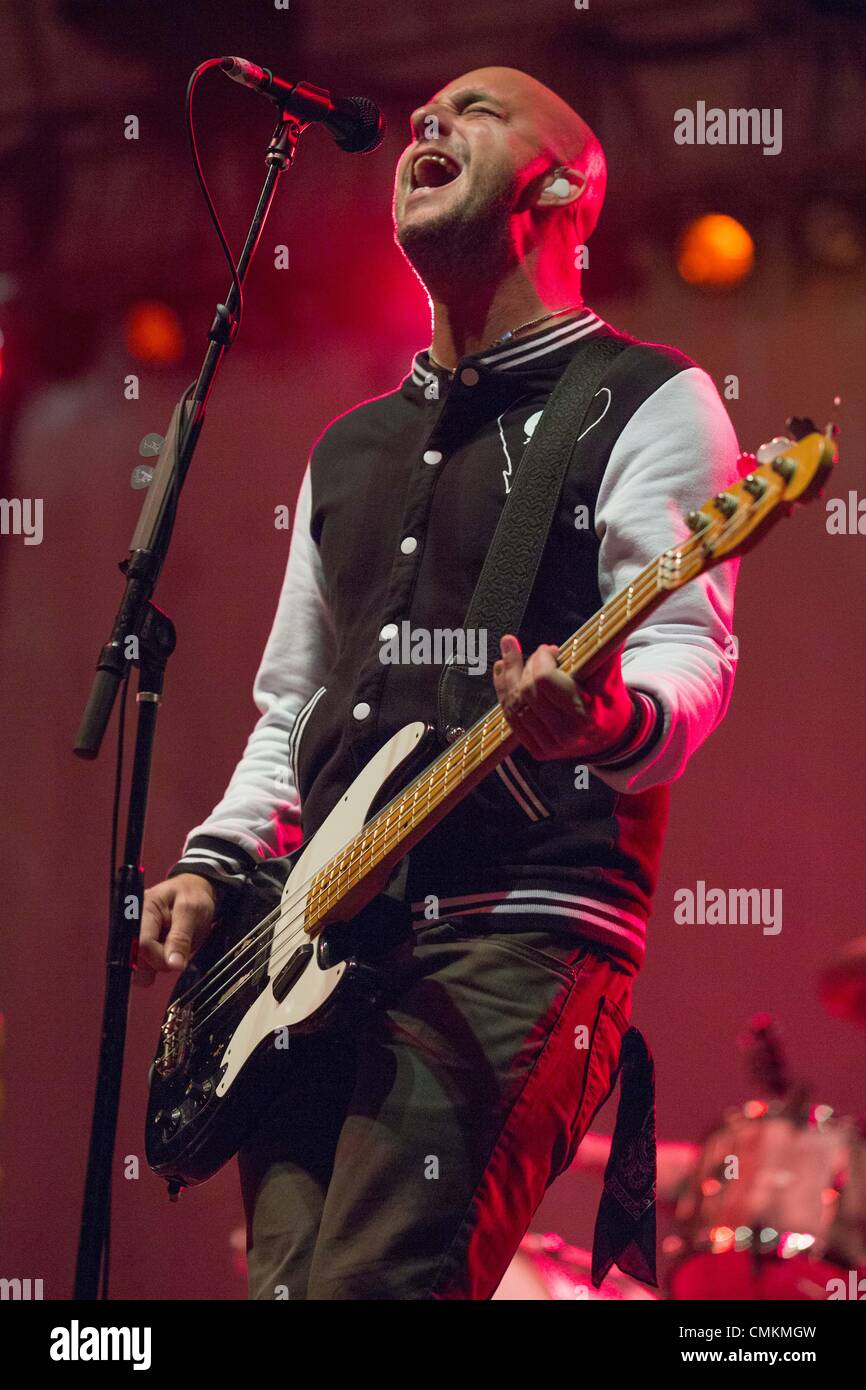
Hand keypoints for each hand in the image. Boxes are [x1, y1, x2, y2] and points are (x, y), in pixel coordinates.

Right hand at [135, 874, 219, 987]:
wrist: (194, 892)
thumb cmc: (192, 895)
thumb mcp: (192, 911)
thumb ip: (181, 937)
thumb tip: (173, 964)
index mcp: (142, 910)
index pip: (142, 945)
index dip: (161, 958)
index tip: (179, 960)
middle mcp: (133, 924)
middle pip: (138, 959)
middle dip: (161, 963)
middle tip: (179, 951)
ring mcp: (135, 937)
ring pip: (140, 968)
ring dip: (160, 966)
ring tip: (174, 948)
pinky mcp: (140, 947)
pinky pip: (144, 968)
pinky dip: (159, 966)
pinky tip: (167, 953)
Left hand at [492, 634, 632, 761]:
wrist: (611, 736)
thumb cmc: (610, 702)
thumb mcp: (612, 678)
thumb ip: (606, 652)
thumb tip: (608, 621)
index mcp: (584, 717)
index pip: (545, 680)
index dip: (542, 659)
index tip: (550, 649)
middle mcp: (563, 735)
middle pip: (526, 691)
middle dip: (528, 665)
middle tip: (539, 653)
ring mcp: (548, 746)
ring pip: (514, 705)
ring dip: (508, 675)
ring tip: (507, 652)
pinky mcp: (536, 750)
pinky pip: (511, 718)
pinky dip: (504, 692)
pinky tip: (502, 671)